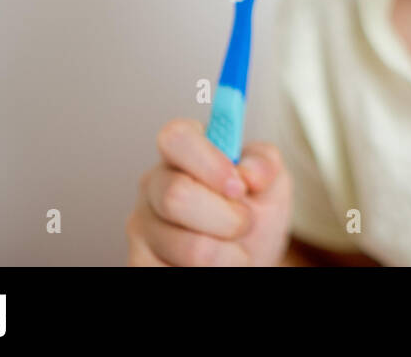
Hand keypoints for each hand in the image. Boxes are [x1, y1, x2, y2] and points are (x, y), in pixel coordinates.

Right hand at [126, 117, 292, 265]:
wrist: (249, 262)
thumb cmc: (254, 220)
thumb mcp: (271, 185)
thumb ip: (265, 164)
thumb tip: (249, 171)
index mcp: (184, 154)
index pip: (176, 137)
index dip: (209, 161)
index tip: (239, 186)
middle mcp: (154, 185)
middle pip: (176, 195)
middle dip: (227, 218)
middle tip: (245, 223)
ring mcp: (142, 226)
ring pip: (188, 246)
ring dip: (228, 254)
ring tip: (233, 251)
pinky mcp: (139, 263)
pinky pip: (175, 272)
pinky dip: (212, 272)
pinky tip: (212, 265)